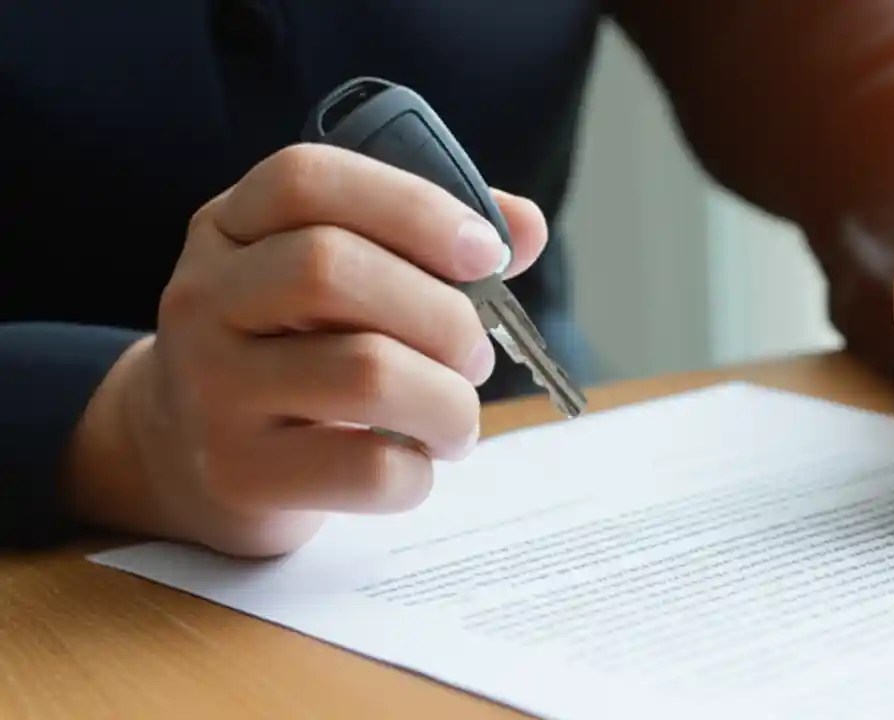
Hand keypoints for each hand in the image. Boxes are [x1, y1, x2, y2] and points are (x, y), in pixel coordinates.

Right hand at [65, 143, 547, 555]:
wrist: (181, 452)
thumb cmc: (291, 349)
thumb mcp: (336, 278)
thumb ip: (426, 242)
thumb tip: (525, 227)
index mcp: (233, 225)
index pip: (308, 180)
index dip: (413, 206)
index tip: (485, 250)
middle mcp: (206, 296)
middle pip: (333, 270)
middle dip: (442, 314)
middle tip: (474, 353)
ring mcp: (212, 388)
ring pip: (363, 372)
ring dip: (448, 399)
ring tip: (455, 418)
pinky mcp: (238, 473)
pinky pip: (364, 468)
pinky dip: (418, 471)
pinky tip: (412, 463)